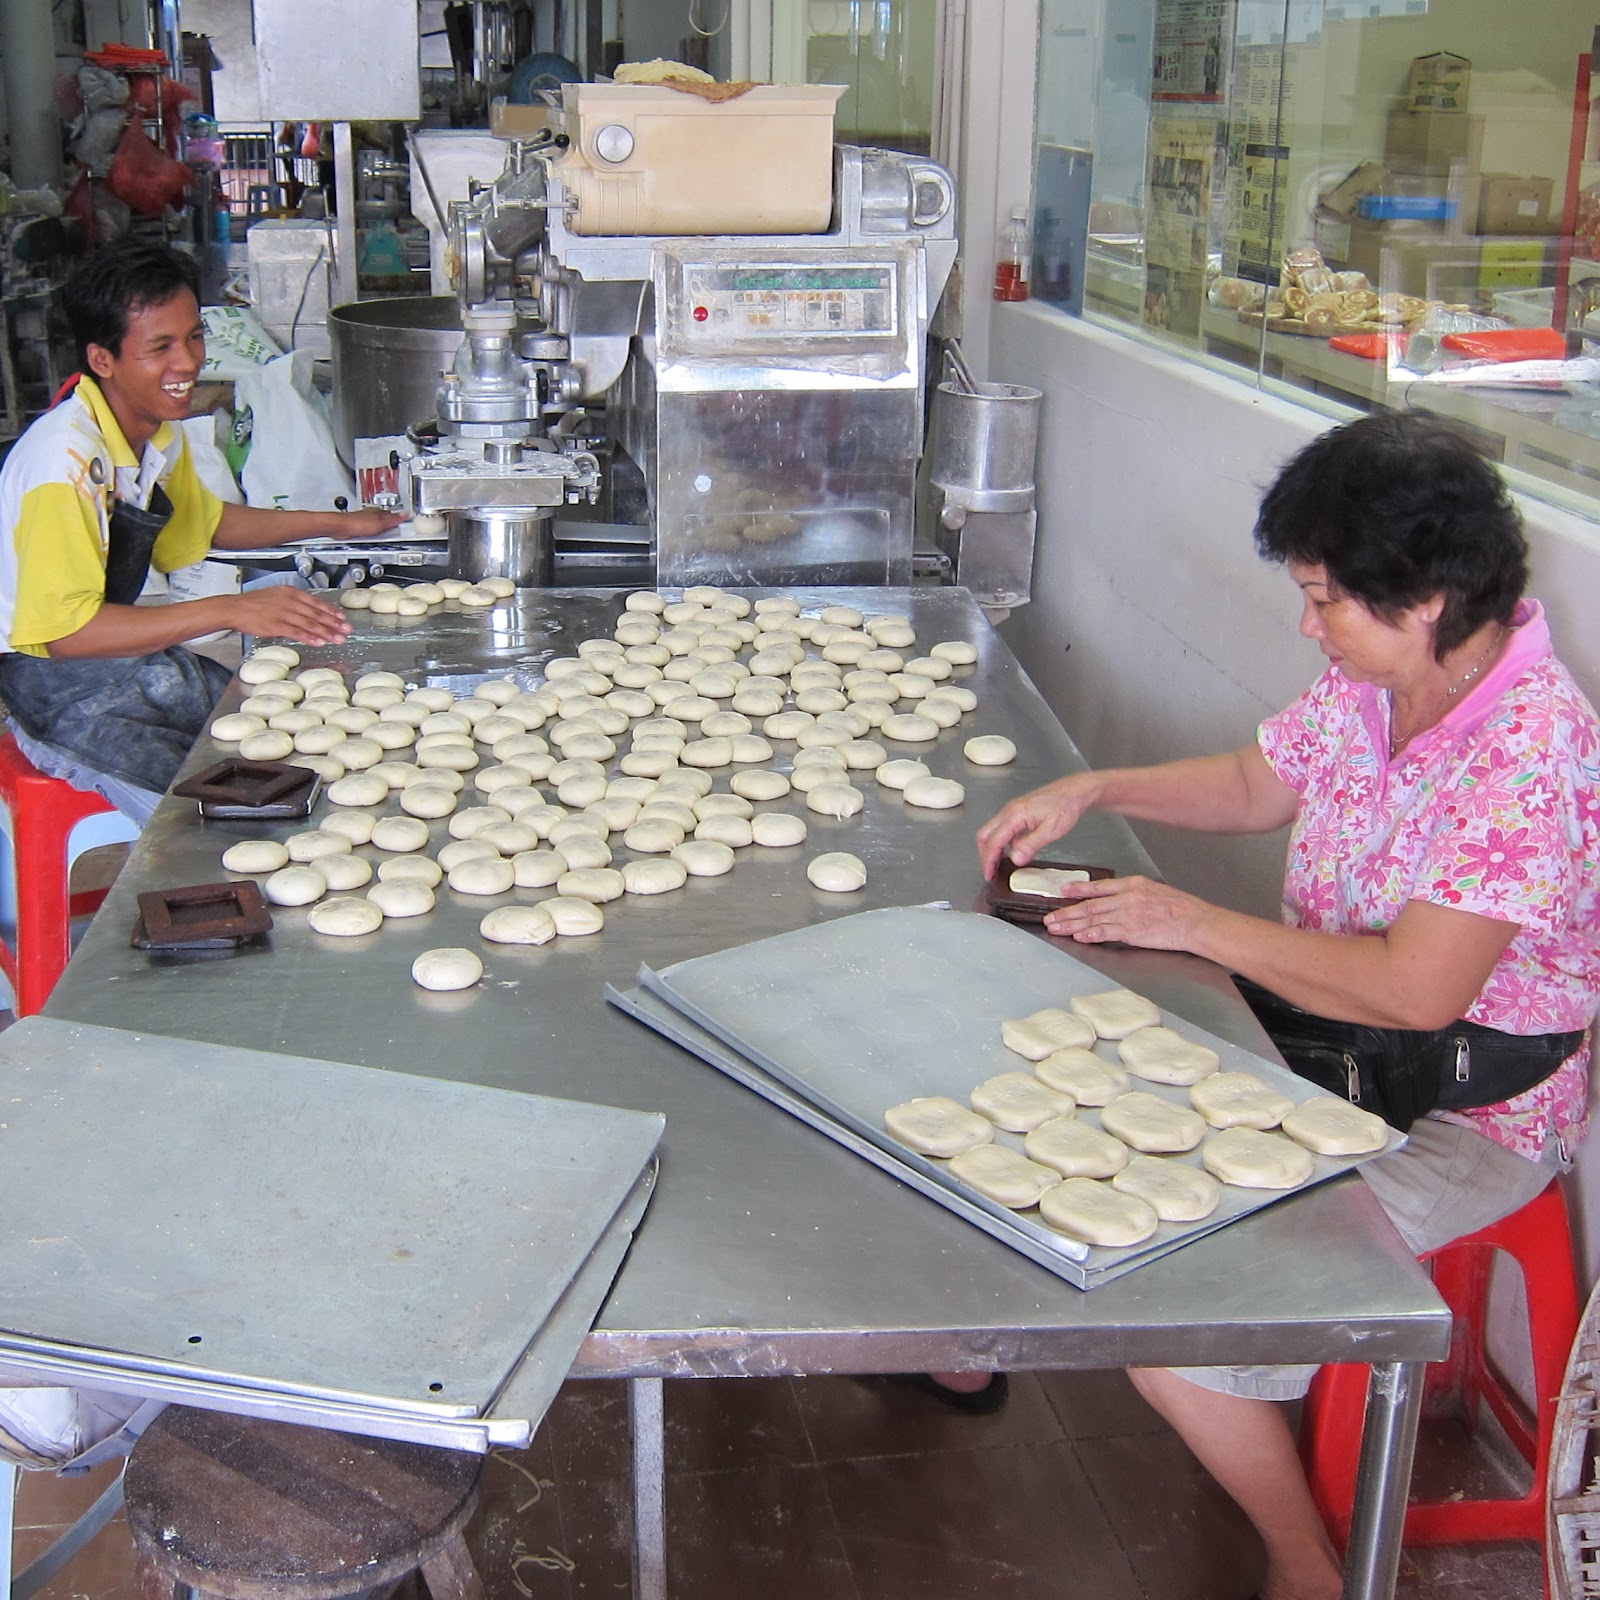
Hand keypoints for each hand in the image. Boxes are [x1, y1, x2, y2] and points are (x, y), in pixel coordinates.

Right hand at [230, 587, 351, 646]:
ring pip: (310, 624)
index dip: (331, 611)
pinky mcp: (276, 625)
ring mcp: (283, 613)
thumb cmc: (253, 604)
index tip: (342, 618)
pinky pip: (297, 632)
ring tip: (338, 639)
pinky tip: (319, 642)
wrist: (234, 608)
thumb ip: (293, 603)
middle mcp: (290, 601)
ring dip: (326, 632)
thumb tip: (308, 612)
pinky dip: (310, 638)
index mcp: (291, 593)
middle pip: (317, 613)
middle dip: (334, 623)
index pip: (316, 602)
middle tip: (347, 630)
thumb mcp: (276, 596)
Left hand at [339, 508, 405, 539]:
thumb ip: (393, 520)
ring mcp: (364, 521)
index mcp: (379, 512)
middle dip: (390, 524)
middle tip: (397, 529)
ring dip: (381, 529)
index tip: (405, 523)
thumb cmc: (357, 523)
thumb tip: (405, 514)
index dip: (399, 519)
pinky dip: (373, 534)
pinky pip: (370, 531)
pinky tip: (373, 537)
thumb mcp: (381, 523)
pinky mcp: (358, 528)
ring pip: (377, 525)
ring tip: (386, 534)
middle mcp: (371, 515)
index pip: (393, 515)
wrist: (341, 528)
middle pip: (385, 520)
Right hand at [976, 773, 1099, 878]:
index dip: (989, 860)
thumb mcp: (1051, 830)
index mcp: (1015, 815)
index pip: (993, 841)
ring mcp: (1013, 810)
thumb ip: (1030, 845)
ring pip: (992, 831)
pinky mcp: (1018, 811)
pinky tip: (1011, 851)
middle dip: (985, 854)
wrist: (1075, 791)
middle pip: (985, 835)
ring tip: (998, 864)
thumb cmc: (1066, 805)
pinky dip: (1001, 842)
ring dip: (992, 848)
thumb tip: (1015, 859)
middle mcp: (1010, 810)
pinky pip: (1002, 828)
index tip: (989, 873)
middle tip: (990, 870)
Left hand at [1043, 875, 1211, 951]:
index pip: (1099, 886)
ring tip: (1056, 928)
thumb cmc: (1181, 907)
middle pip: (1090, 905)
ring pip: (1093, 919)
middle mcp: (1127, 898)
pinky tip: (1078, 936)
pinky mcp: (1132, 932)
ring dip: (1071, 924)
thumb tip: (1115, 899)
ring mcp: (1128, 915)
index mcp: (1133, 884)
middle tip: (1050, 917)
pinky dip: (1090, 934)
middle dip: (1066, 912)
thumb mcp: (1155, 889)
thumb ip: (1133, 893)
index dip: (1079, 889)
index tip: (1064, 891)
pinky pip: (1106, 933)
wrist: (1195, 921)